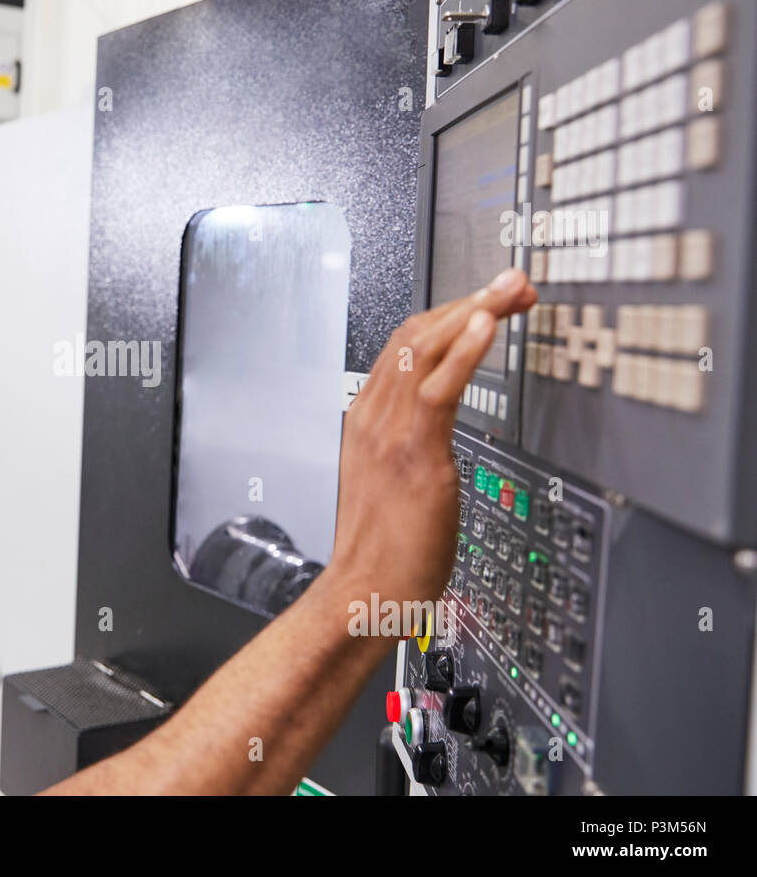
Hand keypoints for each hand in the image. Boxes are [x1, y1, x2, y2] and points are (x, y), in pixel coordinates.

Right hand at [327, 268, 536, 615]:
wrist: (364, 594)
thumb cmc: (383, 549)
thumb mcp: (392, 480)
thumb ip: (409, 442)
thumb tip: (438, 425)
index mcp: (367, 419)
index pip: (405, 347)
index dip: (451, 316)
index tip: (489, 303)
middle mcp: (373, 416)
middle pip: (416, 335)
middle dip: (468, 300)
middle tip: (513, 282)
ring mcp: (389, 433)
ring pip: (425, 350)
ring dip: (473, 310)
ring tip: (511, 289)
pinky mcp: (413, 454)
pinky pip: (437, 389)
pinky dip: (463, 351)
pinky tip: (486, 326)